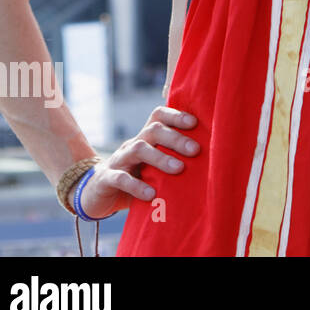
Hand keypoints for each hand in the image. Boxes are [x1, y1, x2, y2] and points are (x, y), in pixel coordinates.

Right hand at [80, 106, 199, 217]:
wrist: (97, 194)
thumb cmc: (137, 177)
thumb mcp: (155, 166)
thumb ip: (175, 159)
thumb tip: (213, 159)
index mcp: (146, 138)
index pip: (158, 117)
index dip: (176, 115)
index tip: (195, 123)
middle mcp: (133, 144)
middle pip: (153, 131)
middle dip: (175, 138)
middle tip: (195, 151)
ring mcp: (118, 160)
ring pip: (138, 149)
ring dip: (160, 157)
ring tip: (179, 169)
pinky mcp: (107, 179)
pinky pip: (120, 178)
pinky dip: (137, 185)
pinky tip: (151, 194)